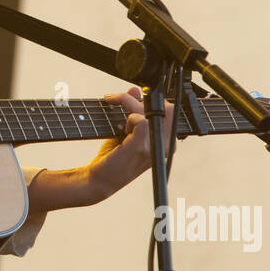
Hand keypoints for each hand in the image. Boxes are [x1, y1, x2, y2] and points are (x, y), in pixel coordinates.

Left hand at [83, 86, 174, 202]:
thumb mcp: (126, 131)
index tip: (134, 99)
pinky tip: (121, 129)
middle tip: (120, 101)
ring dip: (129, 104)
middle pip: (167, 108)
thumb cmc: (112, 158)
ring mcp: (154, 147)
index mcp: (165, 143)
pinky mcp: (140, 147)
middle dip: (142, 99)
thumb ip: (134, 110)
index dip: (154, 101)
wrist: (98, 181)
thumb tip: (136, 90)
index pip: (171, 112)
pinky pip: (141, 119)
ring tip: (115, 111)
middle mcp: (165, 147)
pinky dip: (129, 118)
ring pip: (150, 110)